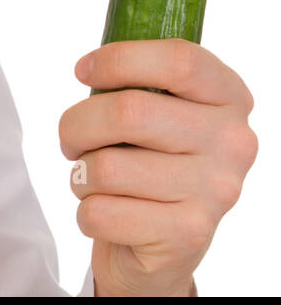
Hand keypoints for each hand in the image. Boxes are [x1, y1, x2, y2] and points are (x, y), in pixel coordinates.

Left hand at [60, 38, 256, 295]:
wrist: (161, 245)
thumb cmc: (146, 160)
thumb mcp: (156, 110)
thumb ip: (137, 83)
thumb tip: (88, 69)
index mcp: (228, 98)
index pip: (178, 61)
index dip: (118, 60)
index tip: (82, 72)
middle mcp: (233, 143)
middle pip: (130, 112)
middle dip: (76, 124)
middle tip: (72, 140)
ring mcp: (216, 191)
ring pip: (108, 168)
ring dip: (81, 175)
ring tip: (95, 181)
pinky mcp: (190, 233)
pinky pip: (101, 212)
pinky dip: (86, 213)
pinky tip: (108, 213)